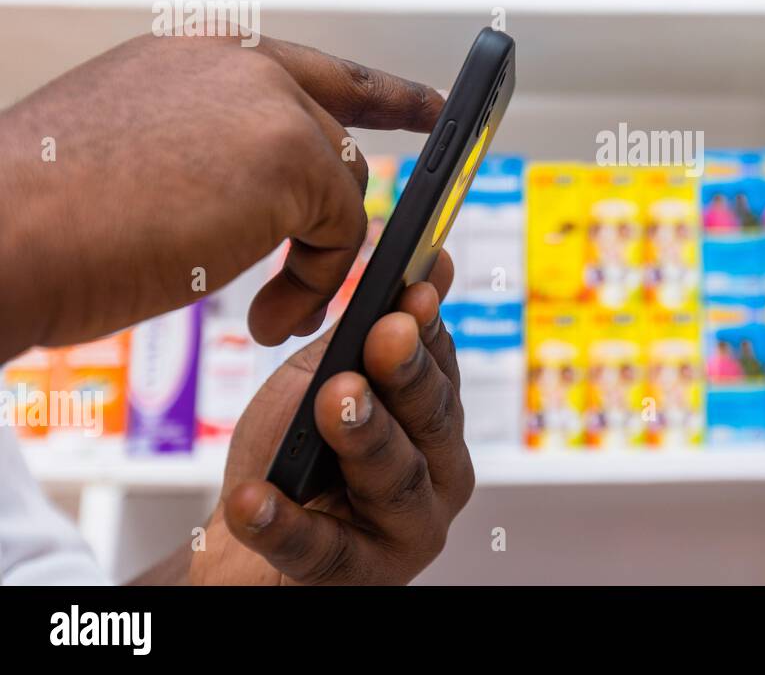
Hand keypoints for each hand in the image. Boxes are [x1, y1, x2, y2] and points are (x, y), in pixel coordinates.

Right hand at [0, 33, 441, 358]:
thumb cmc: (39, 216)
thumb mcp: (134, 155)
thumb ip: (212, 150)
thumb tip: (271, 190)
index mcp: (198, 59)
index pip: (315, 69)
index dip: (382, 94)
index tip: (433, 110)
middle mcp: (241, 66)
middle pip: (337, 143)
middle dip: (334, 216)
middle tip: (312, 281)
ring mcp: (270, 105)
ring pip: (343, 190)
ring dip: (316, 263)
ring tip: (272, 312)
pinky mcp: (290, 157)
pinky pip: (343, 230)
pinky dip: (316, 282)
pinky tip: (267, 314)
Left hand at [191, 255, 474, 584]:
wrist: (245, 553)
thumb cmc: (295, 462)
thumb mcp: (328, 383)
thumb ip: (369, 332)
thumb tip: (432, 263)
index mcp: (435, 429)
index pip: (442, 371)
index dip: (428, 332)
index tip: (413, 293)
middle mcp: (437, 480)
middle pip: (430, 423)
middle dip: (407, 375)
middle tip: (383, 337)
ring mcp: (403, 533)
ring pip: (393, 480)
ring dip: (364, 435)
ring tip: (334, 401)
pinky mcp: (355, 578)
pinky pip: (319, 548)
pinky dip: (283, 523)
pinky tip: (255, 499)